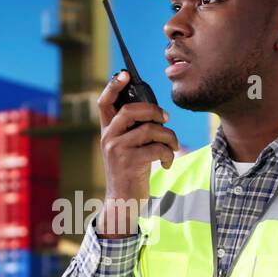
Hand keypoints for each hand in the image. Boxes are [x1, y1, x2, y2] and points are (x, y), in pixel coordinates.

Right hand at [95, 72, 178, 236]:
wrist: (123, 202)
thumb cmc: (130, 171)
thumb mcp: (126, 148)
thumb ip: (133, 130)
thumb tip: (155, 111)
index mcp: (107, 131)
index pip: (104, 102)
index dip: (113, 85)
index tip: (125, 74)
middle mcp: (108, 137)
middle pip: (132, 110)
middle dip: (155, 111)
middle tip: (166, 120)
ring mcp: (117, 150)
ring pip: (150, 129)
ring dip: (168, 137)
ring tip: (172, 147)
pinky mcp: (129, 163)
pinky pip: (157, 148)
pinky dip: (168, 154)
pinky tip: (167, 163)